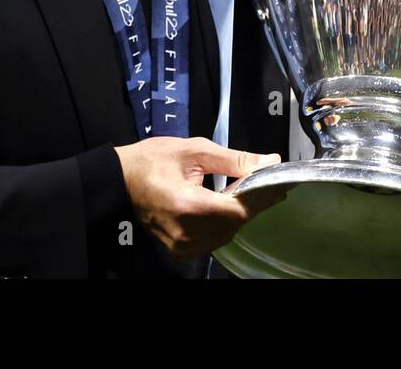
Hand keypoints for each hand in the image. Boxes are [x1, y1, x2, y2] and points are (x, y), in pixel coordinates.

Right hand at [114, 136, 282, 260]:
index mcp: (188, 207)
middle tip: (268, 181)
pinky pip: (214, 238)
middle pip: (236, 222)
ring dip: (240, 212)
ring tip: (249, 190)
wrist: (119, 181)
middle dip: (254, 201)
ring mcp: (183, 246)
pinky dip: (225, 222)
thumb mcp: (195, 150)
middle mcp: (186, 234)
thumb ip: (234, 160)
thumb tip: (269, 163)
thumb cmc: (153, 160)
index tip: (280, 180)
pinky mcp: (181, 250)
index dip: (263, 195)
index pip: (239, 209)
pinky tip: (227, 204)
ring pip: (228, 233)